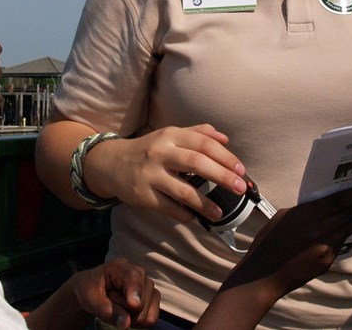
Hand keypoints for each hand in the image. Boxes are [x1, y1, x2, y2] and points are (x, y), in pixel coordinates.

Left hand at [69, 258, 159, 328]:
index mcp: (120, 267)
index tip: (133, 305)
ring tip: (118, 306)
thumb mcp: (89, 300)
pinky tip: (128, 314)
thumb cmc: (88, 291)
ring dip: (132, 317)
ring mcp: (148, 285)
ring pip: (148, 313)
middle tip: (110, 301)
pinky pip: (152, 318)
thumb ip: (106, 311)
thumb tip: (126, 323)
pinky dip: (139, 322)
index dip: (135, 292)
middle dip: (124, 310)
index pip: (133, 277)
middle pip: (141, 302)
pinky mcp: (152, 297)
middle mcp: (139, 273)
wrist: (91, 290)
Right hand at [84, 124, 246, 222]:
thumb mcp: (170, 135)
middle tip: (240, 188)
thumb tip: (225, 138)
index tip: (241, 169)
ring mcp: (150, 175)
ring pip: (184, 190)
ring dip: (205, 204)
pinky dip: (184, 214)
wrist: (110, 163)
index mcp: (171, 135)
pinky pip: (169, 208)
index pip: (204, 143)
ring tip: (220, 213)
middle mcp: (161, 153)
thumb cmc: (148, 149)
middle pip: (197, 163)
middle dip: (222, 176)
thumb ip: (197, 133)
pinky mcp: (143, 196)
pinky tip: (195, 217)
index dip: (225, 157)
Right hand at [221, 181, 351, 299]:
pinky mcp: (326, 261)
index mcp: (306, 214)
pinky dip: (349, 232)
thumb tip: (324, 206)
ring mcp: (324, 247)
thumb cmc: (269, 242)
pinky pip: (340, 243)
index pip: (339, 199)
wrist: (264, 275)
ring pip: (349, 227)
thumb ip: (306, 210)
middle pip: (349, 212)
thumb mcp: (284, 217)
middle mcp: (319, 230)